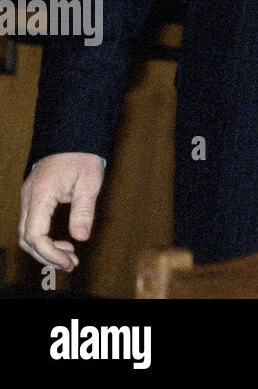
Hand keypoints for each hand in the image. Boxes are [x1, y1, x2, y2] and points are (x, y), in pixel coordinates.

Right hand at [18, 152, 104, 270]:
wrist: (74, 134)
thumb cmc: (83, 155)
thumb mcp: (89, 182)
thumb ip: (83, 211)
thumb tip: (81, 238)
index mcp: (40, 194)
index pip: (35, 234)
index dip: (50, 252)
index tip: (69, 260)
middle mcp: (29, 198)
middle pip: (26, 238)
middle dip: (46, 256)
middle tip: (70, 264)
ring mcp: (29, 197)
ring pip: (27, 233)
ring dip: (45, 249)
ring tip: (69, 257)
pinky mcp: (34, 197)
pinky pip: (32, 224)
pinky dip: (44, 238)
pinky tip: (63, 243)